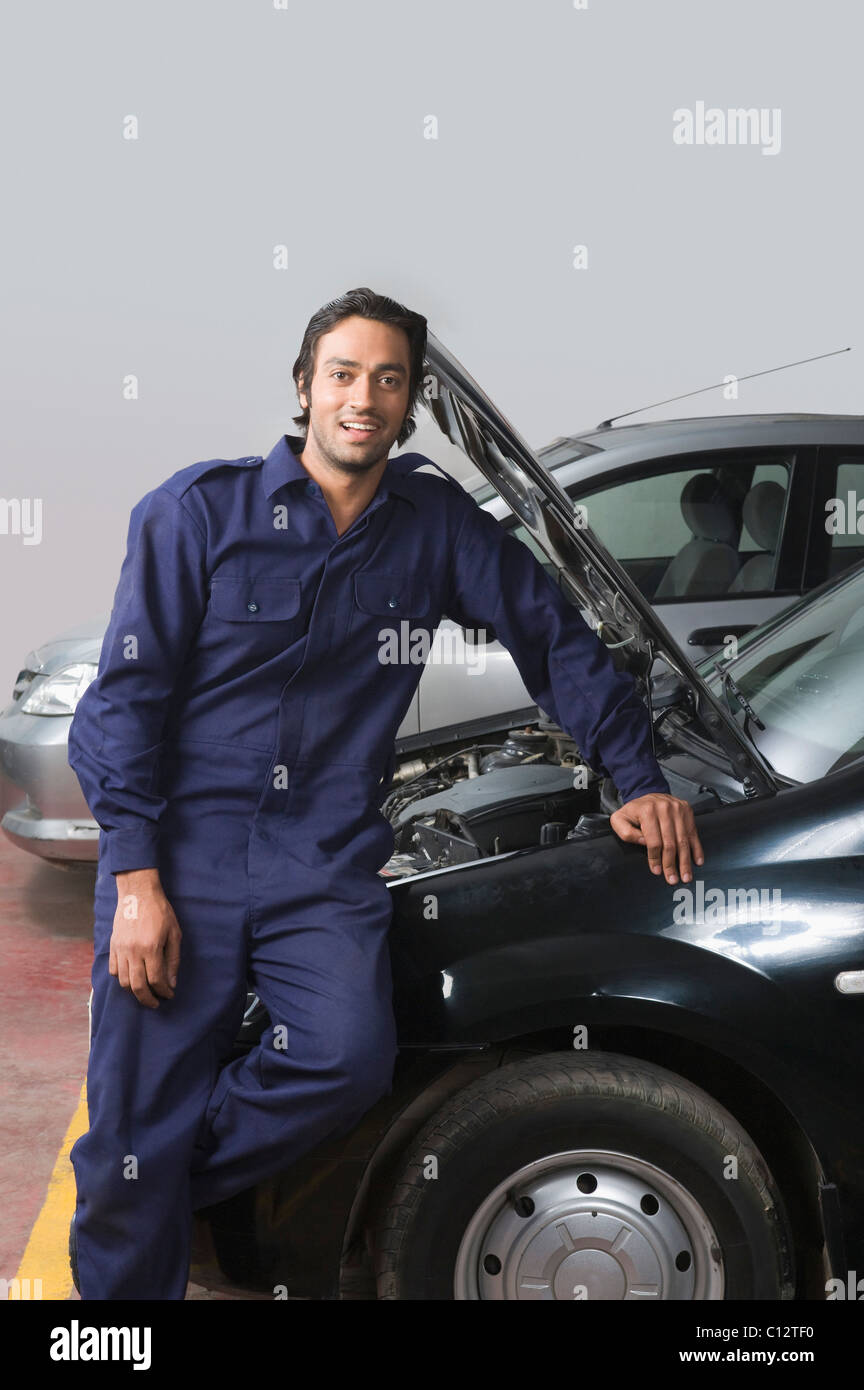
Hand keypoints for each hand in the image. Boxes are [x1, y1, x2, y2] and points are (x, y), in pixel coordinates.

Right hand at [110, 871, 181, 1008]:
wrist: (138, 893)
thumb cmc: (160, 911)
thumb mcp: (174, 933)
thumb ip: (173, 960)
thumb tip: (171, 982)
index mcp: (151, 947)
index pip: (156, 979)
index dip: (164, 991)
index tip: (169, 995)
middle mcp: (133, 951)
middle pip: (137, 986)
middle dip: (148, 999)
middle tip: (156, 1003)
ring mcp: (120, 949)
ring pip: (123, 982)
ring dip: (134, 991)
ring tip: (144, 992)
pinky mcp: (113, 946)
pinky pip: (114, 970)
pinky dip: (122, 979)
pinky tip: (132, 978)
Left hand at [609, 792, 704, 883]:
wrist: (648, 793)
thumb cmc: (634, 811)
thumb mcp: (620, 820)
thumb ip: (627, 833)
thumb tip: (644, 843)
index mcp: (647, 811)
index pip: (653, 841)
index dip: (655, 858)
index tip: (657, 871)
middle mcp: (664, 809)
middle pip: (670, 843)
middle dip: (671, 864)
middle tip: (673, 879)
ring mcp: (678, 809)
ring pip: (683, 840)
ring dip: (685, 861)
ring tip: (686, 876)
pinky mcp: (687, 811)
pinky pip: (693, 833)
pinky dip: (696, 849)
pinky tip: (697, 861)